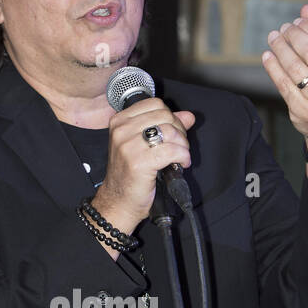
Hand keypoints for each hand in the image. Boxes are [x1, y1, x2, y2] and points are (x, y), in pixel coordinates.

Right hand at [92, 97, 194, 232]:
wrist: (118, 202)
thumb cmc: (129, 176)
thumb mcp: (144, 145)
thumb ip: (165, 126)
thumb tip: (188, 116)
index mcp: (120, 122)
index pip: (155, 104)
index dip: (171, 117)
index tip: (173, 133)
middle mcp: (121, 131)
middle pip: (164, 115)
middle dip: (179, 131)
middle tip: (179, 147)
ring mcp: (128, 146)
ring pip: (170, 131)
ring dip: (182, 145)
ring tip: (180, 156)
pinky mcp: (139, 162)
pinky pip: (172, 150)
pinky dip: (182, 157)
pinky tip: (181, 164)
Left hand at [261, 4, 307, 151]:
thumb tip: (307, 9)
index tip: (296, 22)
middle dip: (293, 36)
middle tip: (283, 29)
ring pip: (294, 66)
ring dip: (280, 48)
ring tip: (273, 38)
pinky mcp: (301, 109)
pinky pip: (282, 82)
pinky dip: (272, 66)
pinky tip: (268, 55)